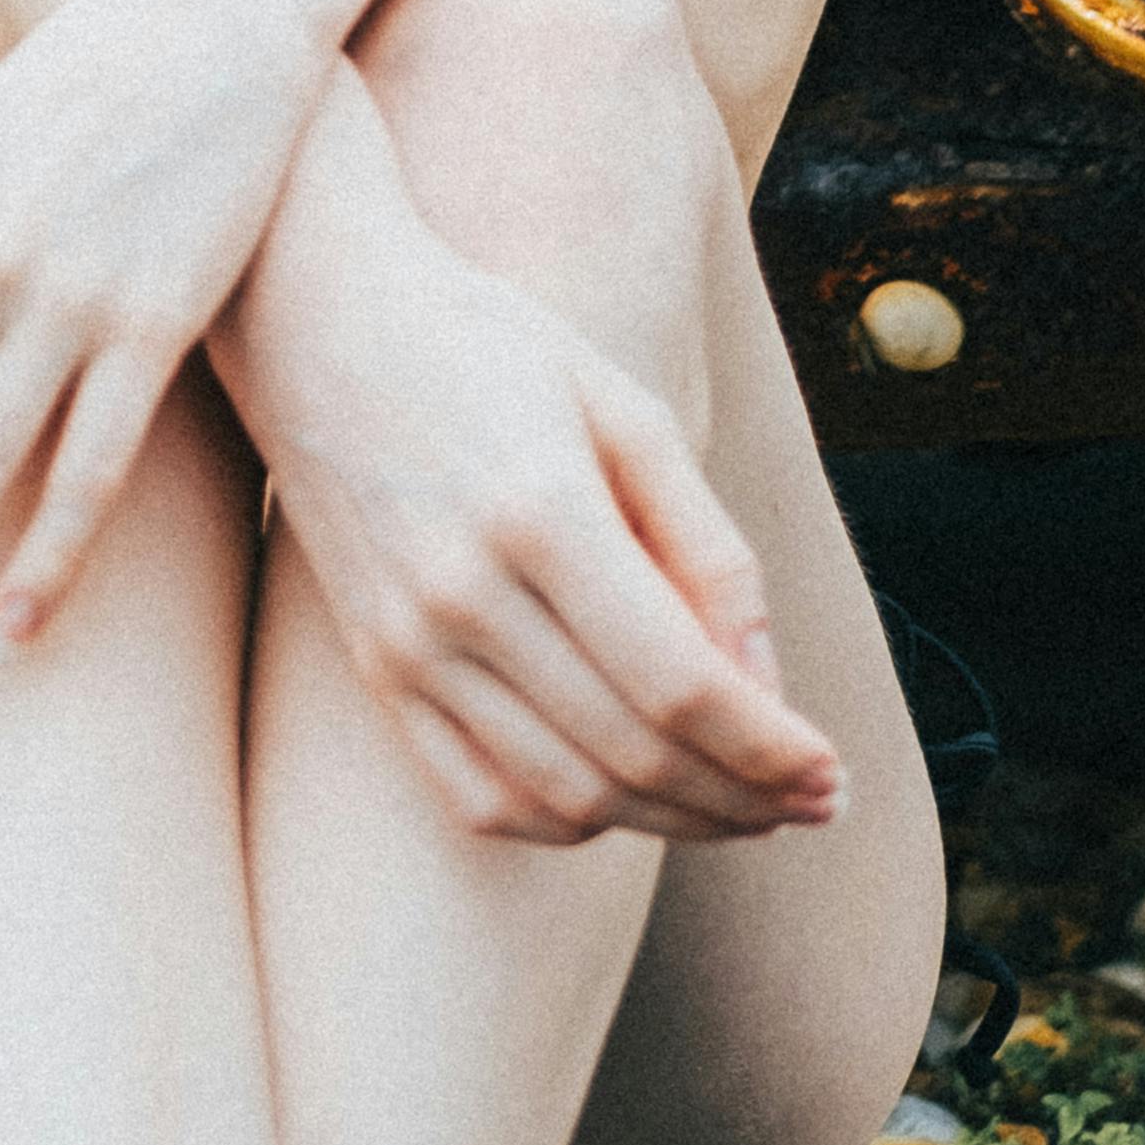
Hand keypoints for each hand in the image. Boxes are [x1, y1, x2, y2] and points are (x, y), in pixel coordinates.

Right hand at [217, 204, 843, 850]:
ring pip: (565, 798)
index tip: (834, 773)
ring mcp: (406, 645)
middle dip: (745, 799)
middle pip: (632, 756)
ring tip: (743, 807)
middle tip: (812, 802)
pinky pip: (481, 799)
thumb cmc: (486, 345)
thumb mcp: (623, 407)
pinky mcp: (377, 671)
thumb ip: (706, 545)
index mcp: (539, 510)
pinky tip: (631, 799)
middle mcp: (463, 594)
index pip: (679, 686)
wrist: (311, 319)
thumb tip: (768, 686)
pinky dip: (570, 825)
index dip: (770, 749)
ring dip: (673, 824)